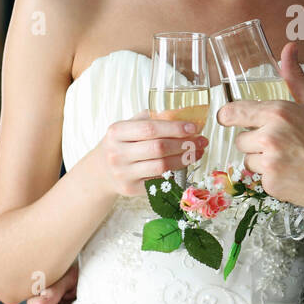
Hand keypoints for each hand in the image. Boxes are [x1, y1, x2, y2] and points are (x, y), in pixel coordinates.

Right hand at [93, 111, 208, 196]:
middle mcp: (117, 153)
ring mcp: (123, 173)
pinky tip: (184, 164)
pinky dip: (175, 171)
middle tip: (202, 140)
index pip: (150, 128)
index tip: (193, 127)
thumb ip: (150, 119)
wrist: (101, 171)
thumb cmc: (121, 145)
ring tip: (197, 152)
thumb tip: (183, 114)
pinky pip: (159, 180)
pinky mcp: (131, 189)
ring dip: (184, 159)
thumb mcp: (128, 127)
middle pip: (159, 148)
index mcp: (117, 132)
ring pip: (162, 167)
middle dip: (185, 144)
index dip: (174, 128)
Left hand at [216, 42, 303, 207]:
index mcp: (278, 112)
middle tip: (282, 144)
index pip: (234, 112)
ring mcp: (270, 162)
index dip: (228, 116)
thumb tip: (288, 48)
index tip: (228, 118)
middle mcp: (270, 136)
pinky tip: (293, 173)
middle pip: (241, 139)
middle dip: (257, 142)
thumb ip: (295, 77)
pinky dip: (273, 178)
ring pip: (249, 160)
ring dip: (264, 161)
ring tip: (289, 159)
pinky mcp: (272, 184)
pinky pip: (260, 179)